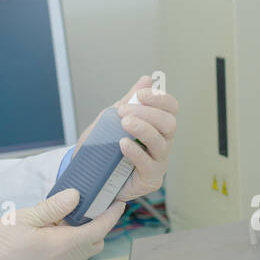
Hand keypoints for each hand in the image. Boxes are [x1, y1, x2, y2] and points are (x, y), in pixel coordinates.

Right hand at [0, 190, 123, 259]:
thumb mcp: (24, 219)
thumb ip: (52, 208)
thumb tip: (77, 196)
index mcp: (62, 245)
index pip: (98, 230)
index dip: (112, 215)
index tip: (119, 202)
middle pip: (94, 242)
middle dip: (99, 224)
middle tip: (93, 203)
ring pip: (80, 250)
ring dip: (83, 233)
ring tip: (68, 213)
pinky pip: (67, 256)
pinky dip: (70, 241)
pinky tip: (52, 229)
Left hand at [76, 76, 178, 202]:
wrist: (89, 174)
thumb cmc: (104, 148)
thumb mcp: (113, 119)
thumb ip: (130, 101)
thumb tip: (146, 79)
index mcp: (157, 126)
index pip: (171, 108)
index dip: (159, 99)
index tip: (140, 95)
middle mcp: (162, 143)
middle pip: (169, 124)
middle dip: (147, 113)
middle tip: (124, 112)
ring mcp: (158, 162)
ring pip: (161, 143)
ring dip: (142, 129)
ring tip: (124, 124)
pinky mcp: (150, 179)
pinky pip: (148, 164)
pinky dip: (136, 151)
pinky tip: (123, 144)